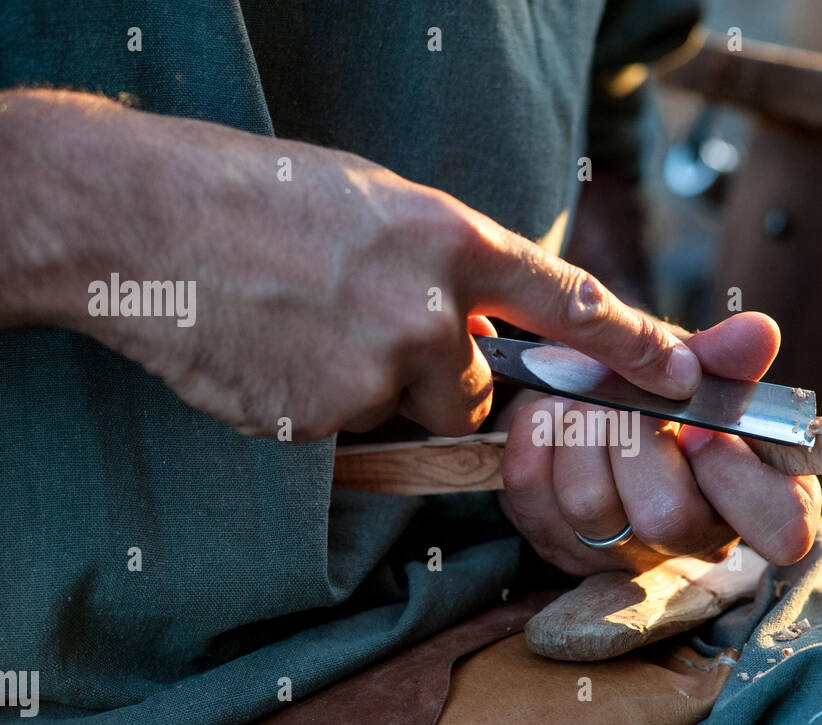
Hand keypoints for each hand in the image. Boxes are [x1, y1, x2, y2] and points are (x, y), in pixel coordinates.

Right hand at [33, 95, 702, 439]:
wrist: (141, 219)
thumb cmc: (255, 196)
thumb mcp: (374, 205)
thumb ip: (441, 265)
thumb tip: (474, 316)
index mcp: (449, 240)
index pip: (568, 302)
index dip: (633, 343)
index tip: (680, 374)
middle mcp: (429, 310)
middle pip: (475, 389)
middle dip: (436, 379)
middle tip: (359, 330)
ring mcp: (378, 368)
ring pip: (408, 411)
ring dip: (373, 392)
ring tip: (303, 333)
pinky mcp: (324, 418)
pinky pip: (346, 431)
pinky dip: (317, 405)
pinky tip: (271, 354)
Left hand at [497, 311, 821, 574]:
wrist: (583, 393)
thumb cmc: (658, 386)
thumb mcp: (694, 366)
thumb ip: (724, 355)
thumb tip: (760, 332)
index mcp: (756, 497)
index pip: (783, 528)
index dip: (738, 478)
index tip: (701, 427)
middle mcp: (692, 539)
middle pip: (668, 518)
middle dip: (637, 439)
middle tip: (627, 399)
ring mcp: (619, 550)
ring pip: (590, 506)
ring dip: (582, 430)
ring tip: (586, 398)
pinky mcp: (555, 540)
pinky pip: (533, 493)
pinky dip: (538, 437)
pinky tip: (551, 415)